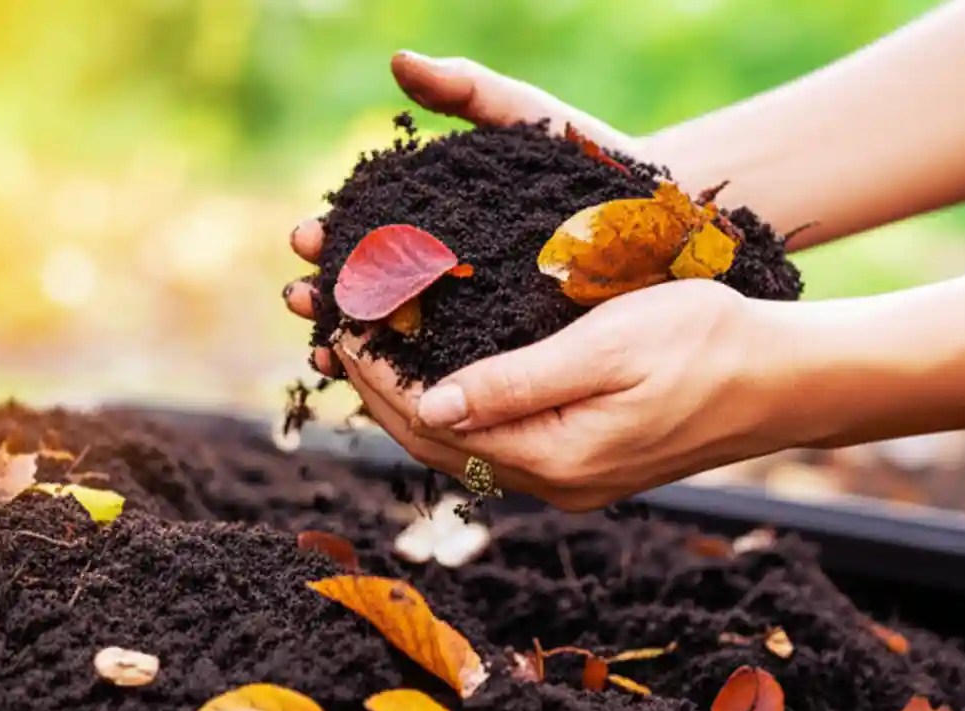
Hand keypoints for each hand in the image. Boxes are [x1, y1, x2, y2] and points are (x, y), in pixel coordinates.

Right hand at [286, 49, 637, 376]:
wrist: (664, 213)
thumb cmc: (593, 158)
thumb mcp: (527, 120)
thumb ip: (469, 89)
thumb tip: (400, 62)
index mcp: (441, 217)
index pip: (367, 230)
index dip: (333, 236)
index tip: (306, 238)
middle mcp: (449, 266)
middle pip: (370, 287)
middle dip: (331, 294)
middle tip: (301, 299)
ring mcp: (476, 312)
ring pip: (400, 338)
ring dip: (356, 348)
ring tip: (326, 352)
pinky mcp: (507, 350)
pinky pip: (451, 374)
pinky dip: (413, 385)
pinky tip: (383, 395)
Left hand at [332, 281, 810, 510]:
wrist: (780, 380)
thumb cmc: (705, 344)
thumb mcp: (609, 346)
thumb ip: (518, 381)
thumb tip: (434, 406)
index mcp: (556, 456)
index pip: (432, 422)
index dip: (377, 372)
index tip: (340, 320)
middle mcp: (554, 482)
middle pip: (435, 444)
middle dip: (377, 389)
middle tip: (336, 332)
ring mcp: (570, 479)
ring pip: (461, 447)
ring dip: (409, 401)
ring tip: (370, 351)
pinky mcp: (584, 463)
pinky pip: (494, 441)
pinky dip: (453, 408)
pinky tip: (439, 374)